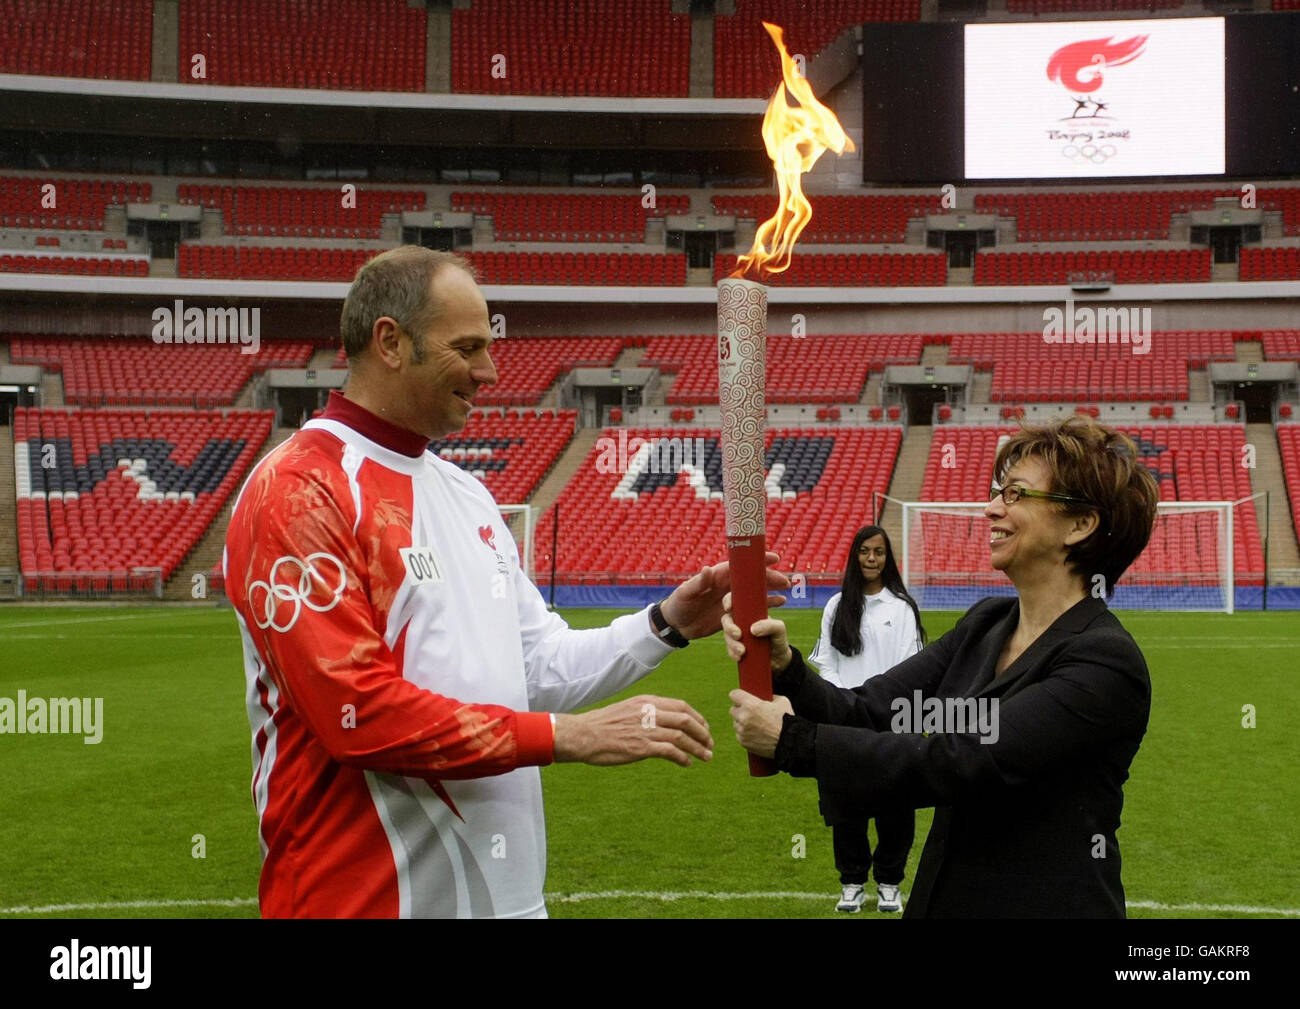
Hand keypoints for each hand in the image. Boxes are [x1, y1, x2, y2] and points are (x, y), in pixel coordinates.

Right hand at [552, 695, 712, 767]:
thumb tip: (663, 721)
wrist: (582, 735)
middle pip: (686, 720)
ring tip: (706, 757)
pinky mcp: (641, 747)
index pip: (681, 706)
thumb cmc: (602, 725)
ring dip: (698, 748)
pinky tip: (687, 764)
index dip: (697, 717)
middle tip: (710, 744)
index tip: (705, 727)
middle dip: (703, 733)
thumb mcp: (627, 709)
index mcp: (647, 702)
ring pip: (682, 737)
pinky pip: (670, 752)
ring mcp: (646, 730)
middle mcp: (649, 713)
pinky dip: (683, 758)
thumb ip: (646, 712)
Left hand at [658, 551, 789, 640]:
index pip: (740, 567)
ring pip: (754, 592)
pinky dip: (765, 605)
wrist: (676, 625)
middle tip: (785, 581)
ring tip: (786, 591)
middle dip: (769, 578)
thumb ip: (698, 582)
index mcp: (717, 577)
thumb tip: (708, 569)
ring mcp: (731, 600)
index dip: (756, 562)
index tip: (773, 558)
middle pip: (751, 579)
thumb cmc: (678, 605)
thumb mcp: (686, 593)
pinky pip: (752, 608)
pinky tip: (779, 603)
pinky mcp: (732, 613)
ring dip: (770, 591)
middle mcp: (726, 586)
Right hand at [720, 591, 792, 673]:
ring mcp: (737, 635)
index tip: (729, 607)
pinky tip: (740, 657)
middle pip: (726, 619)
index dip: (728, 600)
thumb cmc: (778, 639)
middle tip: (738, 635)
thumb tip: (753, 629)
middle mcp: (741, 621)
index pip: (736, 600)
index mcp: (750, 611)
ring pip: (726, 635)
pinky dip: (732, 653)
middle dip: (729, 627)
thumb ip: (770, 626)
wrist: (778, 660)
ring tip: (743, 651)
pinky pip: (729, 649)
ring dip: (732, 643)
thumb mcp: (779, 629)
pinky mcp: (735, 648)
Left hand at [729, 690, 793, 759]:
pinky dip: (745, 734)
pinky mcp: (743, 742)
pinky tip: (756, 733)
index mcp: (750, 705)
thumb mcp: (781, 701)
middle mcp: (743, 717)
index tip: (741, 698)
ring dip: (742, 722)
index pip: (734, 695)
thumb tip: (767, 697)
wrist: (790, 742)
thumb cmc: (787, 721)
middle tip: (750, 712)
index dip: (738, 696)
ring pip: (736, 723)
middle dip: (740, 710)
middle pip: (733, 710)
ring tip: (756, 724)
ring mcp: (742, 731)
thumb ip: (770, 697)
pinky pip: (739, 734)